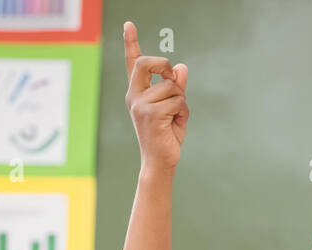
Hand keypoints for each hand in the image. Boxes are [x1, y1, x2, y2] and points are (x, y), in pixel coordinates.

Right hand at [123, 21, 188, 171]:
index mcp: (137, 93)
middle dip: (163, 64)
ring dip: (181, 101)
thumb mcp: (174, 108)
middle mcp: (134, 96)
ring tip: (175, 118)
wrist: (160, 162)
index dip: (130, 43)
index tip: (129, 25)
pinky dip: (183, 112)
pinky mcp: (150, 113)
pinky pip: (177, 101)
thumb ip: (176, 88)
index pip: (132, 64)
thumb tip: (181, 68)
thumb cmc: (166, 137)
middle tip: (171, 76)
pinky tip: (175, 125)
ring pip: (172, 86)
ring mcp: (140, 104)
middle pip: (146, 63)